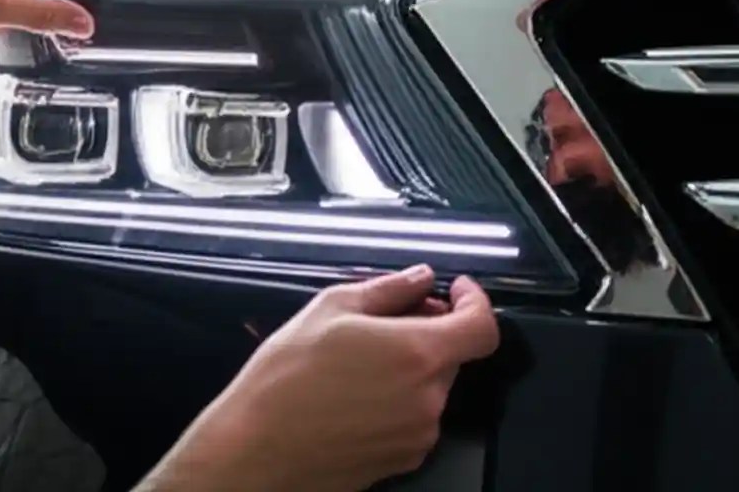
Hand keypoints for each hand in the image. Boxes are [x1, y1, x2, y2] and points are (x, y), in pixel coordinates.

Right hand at [140, 266, 499, 491]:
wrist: (255, 451)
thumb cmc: (284, 380)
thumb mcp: (329, 309)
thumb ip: (387, 289)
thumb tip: (419, 278)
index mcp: (417, 354)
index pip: (483, 327)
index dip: (475, 302)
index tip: (456, 291)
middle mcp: (428, 399)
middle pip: (453, 356)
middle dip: (428, 332)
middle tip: (383, 323)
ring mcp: (418, 435)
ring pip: (430, 388)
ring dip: (409, 369)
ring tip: (356, 364)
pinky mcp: (402, 461)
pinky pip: (414, 420)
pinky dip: (397, 401)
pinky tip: (353, 396)